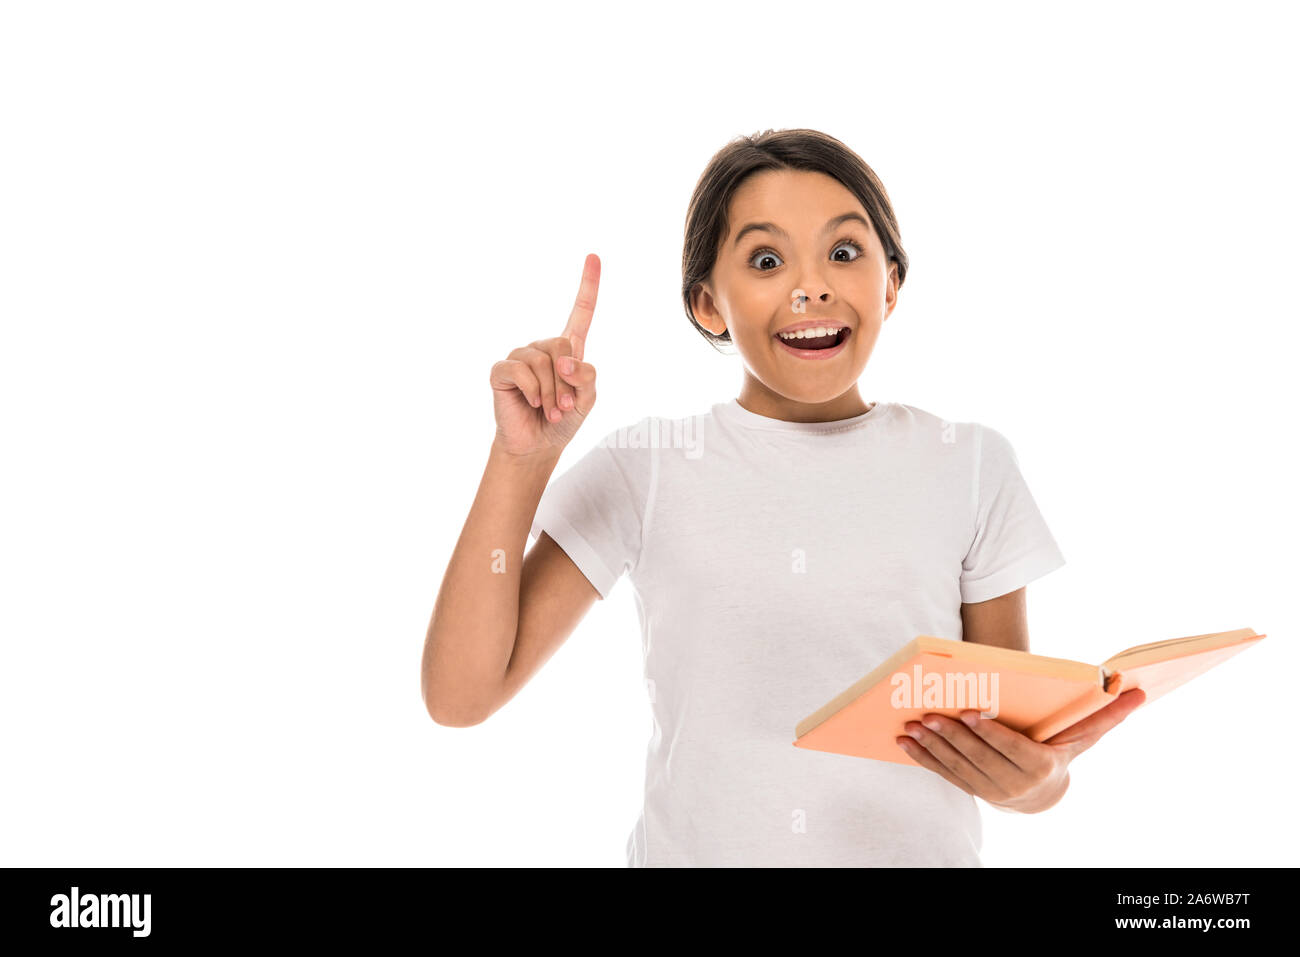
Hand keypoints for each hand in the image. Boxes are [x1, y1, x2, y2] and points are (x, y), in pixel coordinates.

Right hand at [489, 253, 599, 457]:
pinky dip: (532, 391)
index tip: (593, 256)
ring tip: (549, 410)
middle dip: (567, 383)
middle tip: (564, 407)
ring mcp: (521, 357)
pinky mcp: (502, 371)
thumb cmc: (563, 420)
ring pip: (543, 362)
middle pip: (562, 346)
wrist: (537, 446)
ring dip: (551, 393)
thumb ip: (586, 377)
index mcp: (568, 350)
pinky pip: (521, 371)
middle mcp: (543, 348)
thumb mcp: (587, 400)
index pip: (581, 312)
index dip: (588, 285)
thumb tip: (565, 362)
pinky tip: (532, 404)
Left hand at [894, 688, 1146, 812]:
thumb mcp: (1084, 738)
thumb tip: (1139, 689)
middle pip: (979, 757)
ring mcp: (989, 791)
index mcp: (1040, 767)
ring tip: (913, 726)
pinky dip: (923, 759)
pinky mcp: (969, 790)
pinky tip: (904, 742)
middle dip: (952, 736)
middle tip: (930, 714)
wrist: (1043, 796)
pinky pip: (944, 775)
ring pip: (957, 767)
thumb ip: (1108, 715)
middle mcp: (1014, 784)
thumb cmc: (1062, 754)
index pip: (1010, 749)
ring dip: (932, 747)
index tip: (969, 713)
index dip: (988, 733)